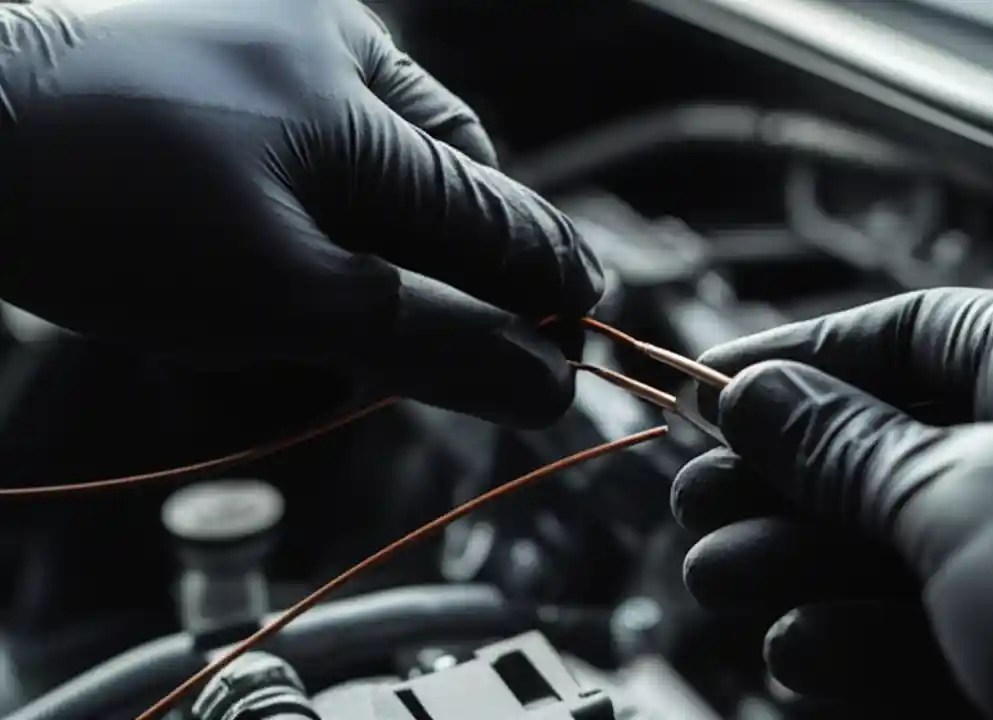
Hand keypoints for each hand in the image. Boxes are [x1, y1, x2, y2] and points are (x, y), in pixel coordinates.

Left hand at [0, 0, 600, 426]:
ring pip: (384, 170)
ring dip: (376, 251)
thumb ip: (429, 337)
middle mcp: (334, 40)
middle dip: (441, 279)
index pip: (497, 215)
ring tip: (311, 312)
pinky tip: (270, 248)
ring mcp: (278, 34)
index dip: (544, 295)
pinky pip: (319, 142)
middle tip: (415, 353)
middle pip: (447, 190)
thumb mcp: (281, 297)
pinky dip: (319, 212)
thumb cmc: (98, 208)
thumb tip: (544, 381)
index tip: (569, 357)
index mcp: (360, 90)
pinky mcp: (230, 51)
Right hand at [672, 288, 992, 717]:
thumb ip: (843, 449)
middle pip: (889, 452)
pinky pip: (937, 635)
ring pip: (903, 552)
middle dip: (784, 481)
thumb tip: (753, 395)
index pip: (906, 337)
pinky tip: (798, 652)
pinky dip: (863, 644)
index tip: (712, 383)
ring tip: (717, 576)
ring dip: (803, 566)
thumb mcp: (959, 494)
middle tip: (696, 498)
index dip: (799, 358)